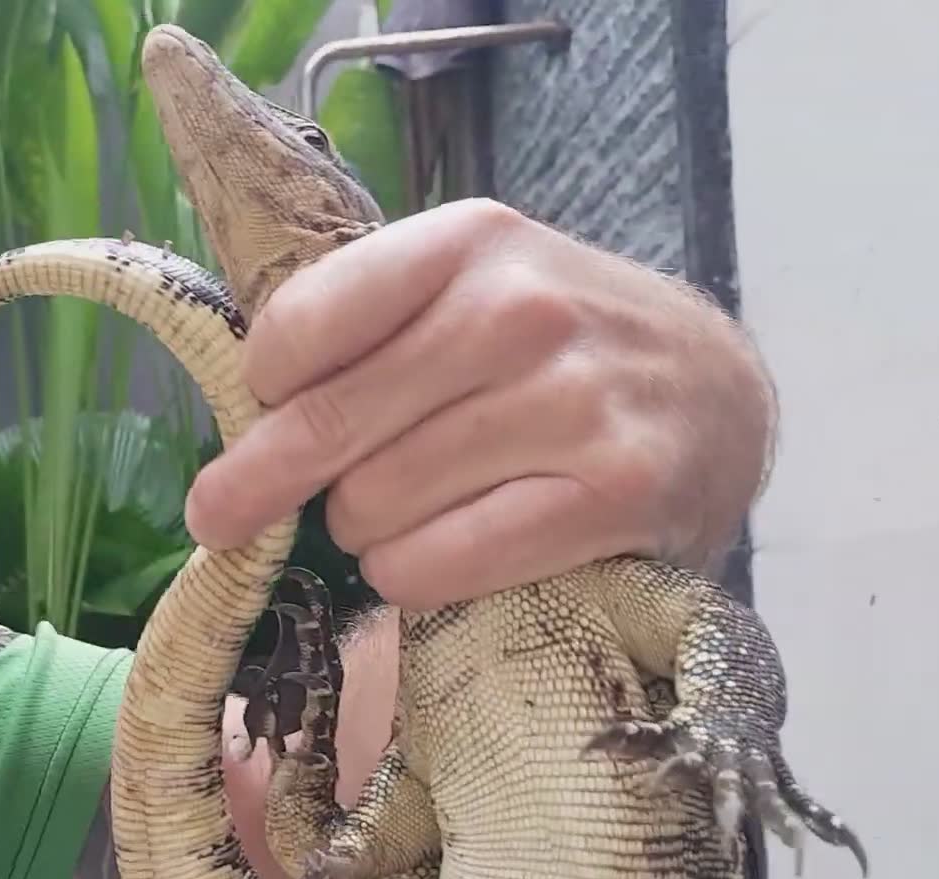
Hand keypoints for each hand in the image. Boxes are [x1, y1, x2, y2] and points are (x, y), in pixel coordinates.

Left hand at [182, 198, 775, 610]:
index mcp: (469, 241)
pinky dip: (411, 576)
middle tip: (220, 513)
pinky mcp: (614, 496)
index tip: (262, 408)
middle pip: (324, 426)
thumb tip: (238, 419)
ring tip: (400, 513)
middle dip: (261, 483)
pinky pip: (441, 565)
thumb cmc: (556, 349)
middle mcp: (521, 311)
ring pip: (374, 505)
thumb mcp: (472, 289)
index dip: (261, 386)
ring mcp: (574, 404)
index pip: (300, 327)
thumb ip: (366, 328)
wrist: (717, 396)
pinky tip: (428, 558)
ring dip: (360, 528)